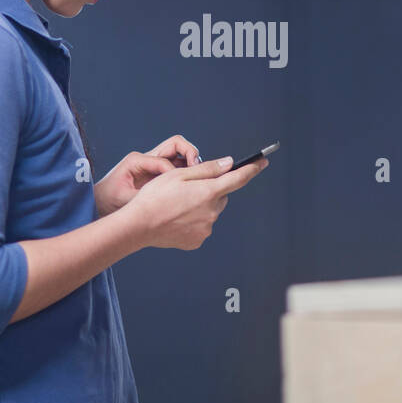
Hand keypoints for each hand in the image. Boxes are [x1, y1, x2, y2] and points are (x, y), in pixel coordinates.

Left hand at [93, 135, 202, 216]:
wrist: (98, 203)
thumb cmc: (108, 201)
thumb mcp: (125, 201)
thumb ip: (145, 198)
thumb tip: (166, 199)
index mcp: (137, 160)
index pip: (165, 161)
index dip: (175, 174)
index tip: (180, 188)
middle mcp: (146, 158)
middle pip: (176, 144)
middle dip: (190, 154)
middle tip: (197, 171)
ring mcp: (153, 163)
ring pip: (179, 153)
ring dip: (190, 163)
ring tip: (197, 177)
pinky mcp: (157, 172)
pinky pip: (177, 165)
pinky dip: (187, 172)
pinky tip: (191, 185)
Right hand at [124, 156, 268, 250]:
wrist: (138, 226)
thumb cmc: (155, 196)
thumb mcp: (179, 175)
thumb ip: (207, 169)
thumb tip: (229, 163)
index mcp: (208, 192)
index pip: (238, 178)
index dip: (252, 169)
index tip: (263, 161)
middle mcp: (212, 212)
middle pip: (221, 196)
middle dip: (211, 190)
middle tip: (188, 189)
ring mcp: (206, 228)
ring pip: (210, 211)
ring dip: (201, 206)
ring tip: (177, 206)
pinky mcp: (197, 240)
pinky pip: (202, 226)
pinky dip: (193, 220)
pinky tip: (176, 219)